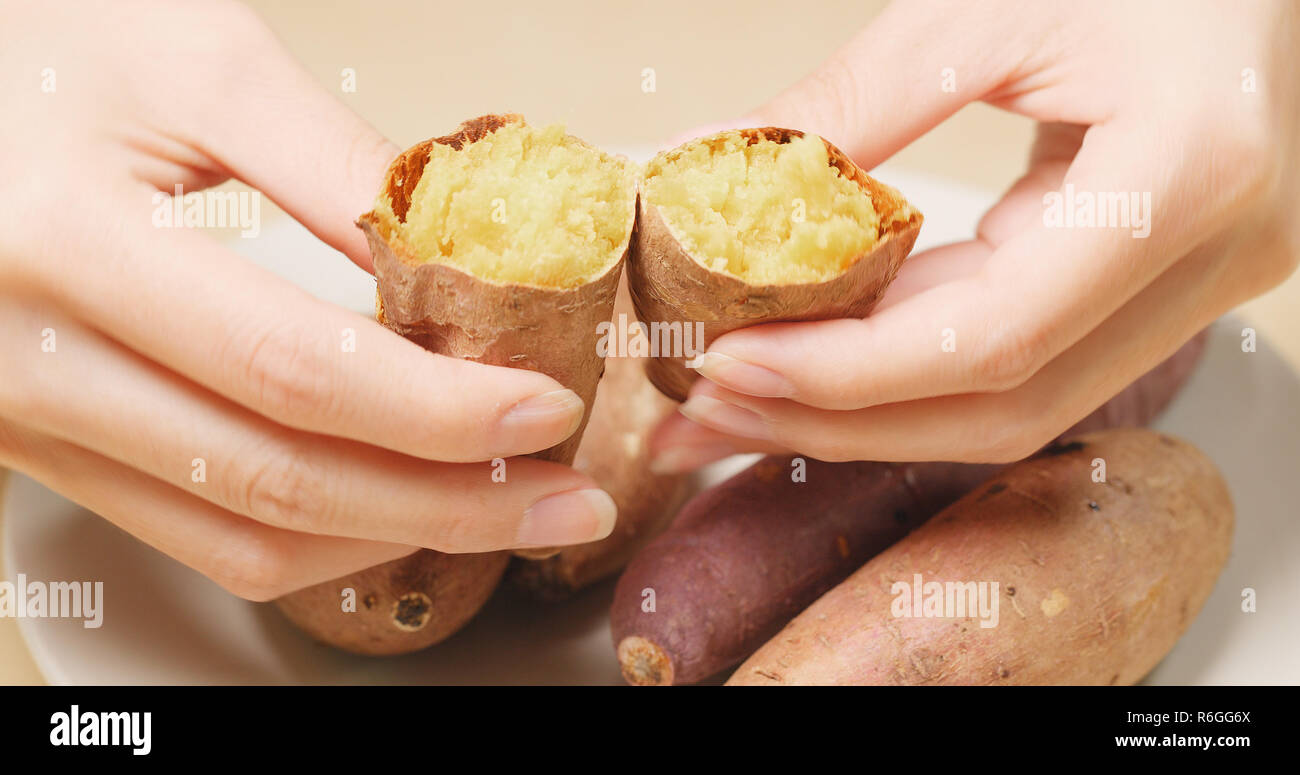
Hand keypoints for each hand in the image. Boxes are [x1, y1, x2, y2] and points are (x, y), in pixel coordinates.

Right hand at [0, 0, 614, 600]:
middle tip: (561, 501)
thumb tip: (466, 270)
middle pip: (276, 476)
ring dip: (393, 536)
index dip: (437, 409)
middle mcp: (29, 358)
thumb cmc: (53, 42)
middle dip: (446, 504)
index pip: (292, 367)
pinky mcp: (49, 444)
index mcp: (66, 241)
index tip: (543, 410)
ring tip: (503, 510)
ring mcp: (31, 419)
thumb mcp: (201, 64)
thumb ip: (337, 166)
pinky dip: (317, 536)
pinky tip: (398, 506)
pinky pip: (197, 533)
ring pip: (239, 534)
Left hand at [651, 0, 1298, 470]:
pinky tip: (818, 360)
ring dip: (863, 412)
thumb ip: (851, 105)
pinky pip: (1018, 353)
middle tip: (710, 413)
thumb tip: (712, 174)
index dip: (850, 374)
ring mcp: (1187, 282)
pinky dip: (907, 365)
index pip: (996, 335)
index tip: (732, 367)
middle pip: (1002, 404)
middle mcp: (1209, 258)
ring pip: (1011, 403)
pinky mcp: (1147, 282)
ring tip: (739, 402)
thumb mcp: (977, 7)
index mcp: (1188, 173)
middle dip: (839, 420)